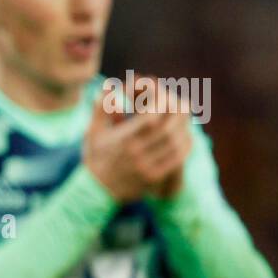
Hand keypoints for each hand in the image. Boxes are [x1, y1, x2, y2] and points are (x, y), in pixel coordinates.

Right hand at [83, 76, 191, 203]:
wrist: (96, 191)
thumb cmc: (95, 157)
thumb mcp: (93, 132)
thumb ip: (101, 109)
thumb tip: (108, 87)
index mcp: (123, 139)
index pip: (151, 117)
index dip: (161, 104)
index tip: (162, 96)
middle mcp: (136, 153)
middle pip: (168, 128)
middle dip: (177, 113)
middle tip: (180, 104)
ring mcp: (147, 166)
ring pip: (176, 143)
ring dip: (184, 128)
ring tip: (183, 119)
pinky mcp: (154, 177)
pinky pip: (177, 159)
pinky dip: (185, 145)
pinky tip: (184, 137)